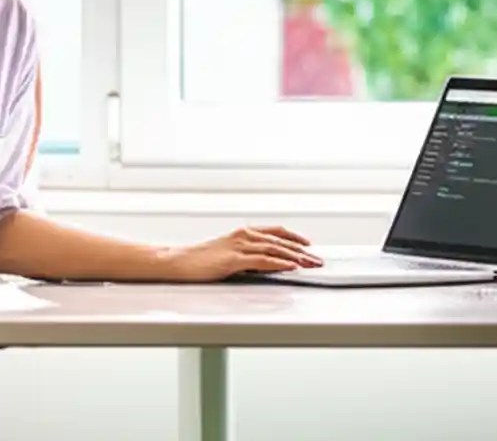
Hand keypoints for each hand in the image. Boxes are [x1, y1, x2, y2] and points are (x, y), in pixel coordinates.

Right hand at [167, 226, 322, 281]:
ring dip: (296, 257)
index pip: (276, 231)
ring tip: (310, 264)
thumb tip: (269, 264)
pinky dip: (279, 263)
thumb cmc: (201, 261)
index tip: (309, 245)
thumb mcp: (229, 255)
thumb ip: (248, 257)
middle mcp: (243, 235)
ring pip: (274, 249)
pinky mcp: (233, 259)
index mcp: (243, 233)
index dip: (294, 237)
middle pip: (280, 241)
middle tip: (318, 260)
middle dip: (302, 251)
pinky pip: (261, 260)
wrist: (178, 262)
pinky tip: (291, 267)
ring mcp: (238, 246)